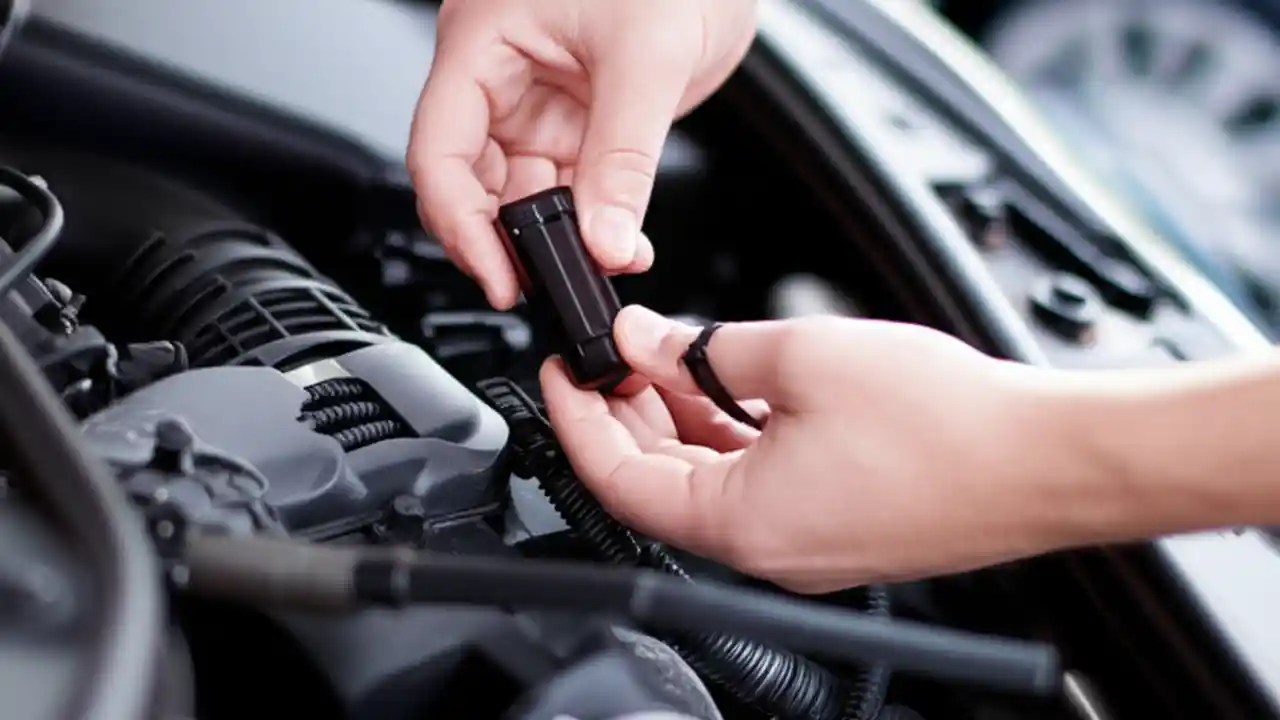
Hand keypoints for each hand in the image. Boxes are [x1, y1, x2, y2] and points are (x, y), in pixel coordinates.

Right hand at [409, 0, 757, 308]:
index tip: (501, 277)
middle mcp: (500, 71)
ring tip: (593, 264)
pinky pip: (569, 182)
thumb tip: (606, 242)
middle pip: (473, 180)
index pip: (441, 151)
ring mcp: (539, 95)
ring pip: (523, 189)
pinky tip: (616, 242)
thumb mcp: (647, 59)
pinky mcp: (581, 114)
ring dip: (554, 235)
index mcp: (483, 40)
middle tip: (548, 282)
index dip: (462, 225)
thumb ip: (622, 161)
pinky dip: (589, 220)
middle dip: (507, 239)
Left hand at [539, 307, 1117, 592]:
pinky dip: (729, 435)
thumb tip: (648, 341)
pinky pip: (757, 484)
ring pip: (709, 481)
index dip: (580, 420)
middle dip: (625, 413)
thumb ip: (706, 348)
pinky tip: (730, 387)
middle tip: (611, 353)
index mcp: (741, 523)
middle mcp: (767, 549)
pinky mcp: (838, 528)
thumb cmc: (947, 425)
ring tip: (664, 356)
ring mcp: (804, 545)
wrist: (1044, 460)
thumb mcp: (801, 357)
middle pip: (659, 483)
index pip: (619, 480)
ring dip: (677, 419)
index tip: (565, 371)